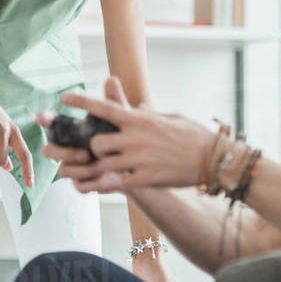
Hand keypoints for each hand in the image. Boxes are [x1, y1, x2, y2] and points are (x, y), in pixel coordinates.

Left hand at [46, 80, 214, 192]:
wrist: (215, 160)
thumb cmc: (195, 136)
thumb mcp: (171, 117)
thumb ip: (149, 114)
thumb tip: (139, 108)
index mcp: (140, 120)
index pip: (104, 107)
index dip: (81, 102)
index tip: (65, 97)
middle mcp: (136, 138)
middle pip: (97, 143)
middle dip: (93, 148)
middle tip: (97, 151)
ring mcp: (140, 160)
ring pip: (103, 165)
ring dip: (99, 167)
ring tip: (102, 169)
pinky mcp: (147, 179)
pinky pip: (118, 184)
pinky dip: (108, 184)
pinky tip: (106, 184)